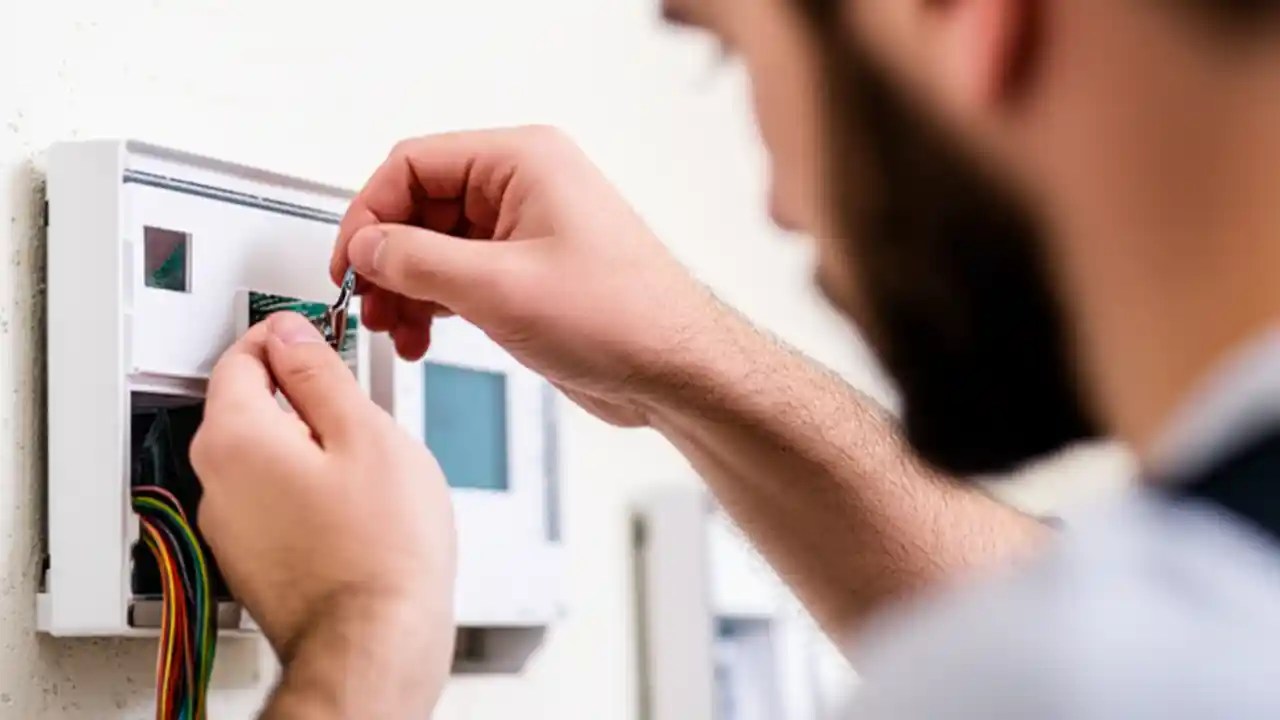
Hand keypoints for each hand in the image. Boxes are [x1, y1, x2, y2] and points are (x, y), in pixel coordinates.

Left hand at [191, 312, 454, 680]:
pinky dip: (306, 487)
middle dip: (299, 392)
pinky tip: (357, 504)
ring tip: (368, 460)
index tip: (314, 332)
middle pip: (247, 406)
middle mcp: (217, 481)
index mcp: (236, 439)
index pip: (240, 356)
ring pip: (264, 456)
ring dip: (306, 443)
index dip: (282, 334)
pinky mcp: (252, 560)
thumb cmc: (381, 549)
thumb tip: (291, 335)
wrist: (377, 642)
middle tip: (356, 396)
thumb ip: (320, 374)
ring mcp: (230, 527)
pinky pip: (272, 500)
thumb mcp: (366, 433)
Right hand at [331, 126, 729, 426]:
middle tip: (369, 304)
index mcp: (524, 162)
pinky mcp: (529, 274)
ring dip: (408, 289)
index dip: (370, 212)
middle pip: (421, 206)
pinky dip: (435, 304)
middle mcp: (525, 187)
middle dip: (388, 259)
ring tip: (397, 330)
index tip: (349, 262)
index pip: (414, 164)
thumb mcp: (499, 288)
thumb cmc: (624, 319)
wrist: (677, 372)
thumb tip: (368, 247)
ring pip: (436, 246)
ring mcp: (527, 232)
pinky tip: (424, 337)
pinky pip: (461, 276)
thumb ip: (418, 262)